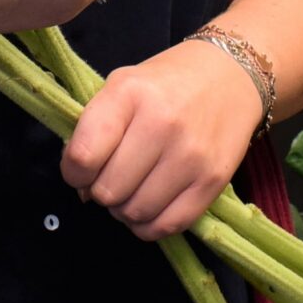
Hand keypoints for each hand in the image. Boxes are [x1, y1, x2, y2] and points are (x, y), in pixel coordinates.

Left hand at [60, 40, 262, 240]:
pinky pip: (168, 225)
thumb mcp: (121, 85)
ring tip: (132, 188)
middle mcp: (161, 124)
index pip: (84, 156)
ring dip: (124, 209)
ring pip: (135, 213)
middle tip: (111, 175)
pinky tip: (149, 205)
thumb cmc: (166, 82)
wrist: (230, 76)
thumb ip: (92, 130)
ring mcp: (191, 155)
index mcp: (130, 93)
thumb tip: (82, 188)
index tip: (80, 168)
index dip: (73, 172)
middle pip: (108, 191)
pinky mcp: (214, 181)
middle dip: (100, 190)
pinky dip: (149, 225)